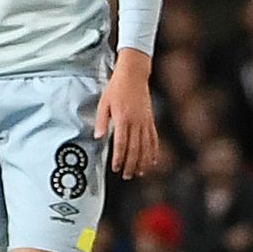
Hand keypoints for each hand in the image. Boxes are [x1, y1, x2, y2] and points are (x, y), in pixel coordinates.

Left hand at [96, 50, 157, 177]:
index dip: (119, 158)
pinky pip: (154, 139)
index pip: (121, 144)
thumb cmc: (116, 88)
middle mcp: (136, 122)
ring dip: (142, 161)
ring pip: (146, 146)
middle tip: (127, 176)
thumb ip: (101, 121)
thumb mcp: (103, 103)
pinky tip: (152, 161)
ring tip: (139, 173)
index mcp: (123, 118)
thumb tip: (98, 137)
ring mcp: (145, 122)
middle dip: (131, 164)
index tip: (116, 168)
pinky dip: (153, 151)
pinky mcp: (151, 120)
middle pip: (135, 149)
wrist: (134, 75)